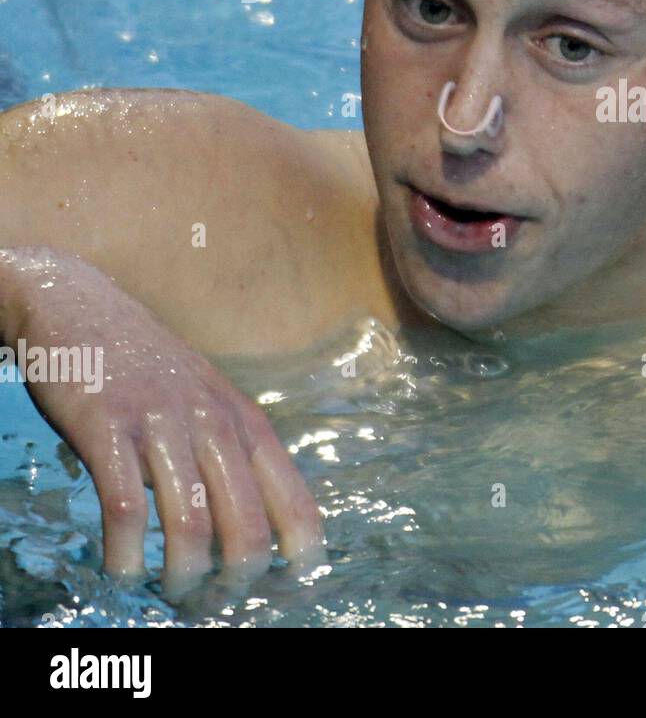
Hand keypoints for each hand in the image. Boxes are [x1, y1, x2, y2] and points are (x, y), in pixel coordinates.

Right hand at [14, 250, 324, 594]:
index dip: (302, 550)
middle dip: (235, 580)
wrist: (79, 307)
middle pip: (246, 526)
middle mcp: (214, 424)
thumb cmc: (148, 368)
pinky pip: (123, 507)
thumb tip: (254, 528)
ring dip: (183, 576)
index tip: (293, 583)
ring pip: (191, 524)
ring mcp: (161, 425)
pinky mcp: (107, 428)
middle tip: (213, 603)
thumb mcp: (209, 402)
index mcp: (246, 423)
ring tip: (173, 593)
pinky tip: (124, 571)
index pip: (294, 498)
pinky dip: (126, 554)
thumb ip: (233, 454)